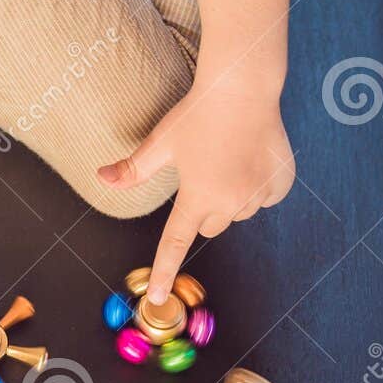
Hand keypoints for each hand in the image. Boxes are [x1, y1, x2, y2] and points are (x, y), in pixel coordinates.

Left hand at [98, 79, 293, 303]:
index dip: (163, 271)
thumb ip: (133, 169)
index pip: (175, 244)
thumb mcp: (161, 142)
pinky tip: (252, 160)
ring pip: (239, 212)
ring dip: (233, 197)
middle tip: (205, 172)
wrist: (243, 85)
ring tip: (229, 159)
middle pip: (210, 225)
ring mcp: (258, 194)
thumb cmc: (198, 113)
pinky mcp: (281, 183)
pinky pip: (266, 198)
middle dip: (204, 208)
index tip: (157, 296)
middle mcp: (229, 202)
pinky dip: (260, 187)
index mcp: (196, 197)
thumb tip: (101, 179)